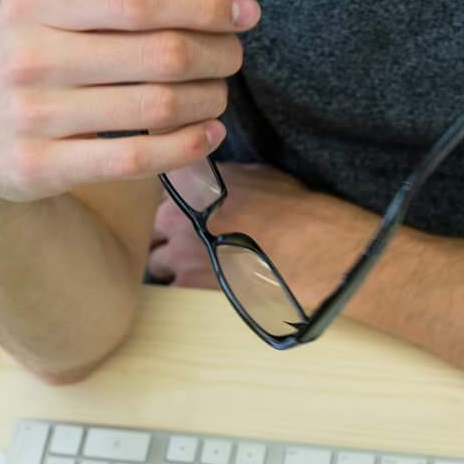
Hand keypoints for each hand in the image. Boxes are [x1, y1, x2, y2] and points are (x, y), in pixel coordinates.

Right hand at [0, 0, 261, 202]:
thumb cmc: (25, 66)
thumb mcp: (52, 21)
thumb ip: (124, 6)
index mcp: (35, 6)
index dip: (202, 7)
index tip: (244, 13)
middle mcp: (30, 56)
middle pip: (159, 53)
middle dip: (215, 55)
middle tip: (232, 59)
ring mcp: (33, 115)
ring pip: (156, 106)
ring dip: (207, 101)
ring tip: (216, 96)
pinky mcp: (41, 167)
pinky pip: (137, 158)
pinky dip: (186, 146)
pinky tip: (206, 135)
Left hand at [146, 163, 366, 300]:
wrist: (310, 248)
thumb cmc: (292, 210)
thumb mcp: (254, 176)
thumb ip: (222, 179)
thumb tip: (215, 183)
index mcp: (190, 184)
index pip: (162, 191)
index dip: (174, 202)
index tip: (185, 210)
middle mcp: (176, 216)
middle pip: (153, 226)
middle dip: (166, 233)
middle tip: (188, 239)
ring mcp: (179, 253)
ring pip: (157, 260)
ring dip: (171, 262)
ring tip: (197, 266)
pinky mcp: (191, 284)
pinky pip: (174, 287)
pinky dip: (186, 286)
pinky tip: (207, 284)